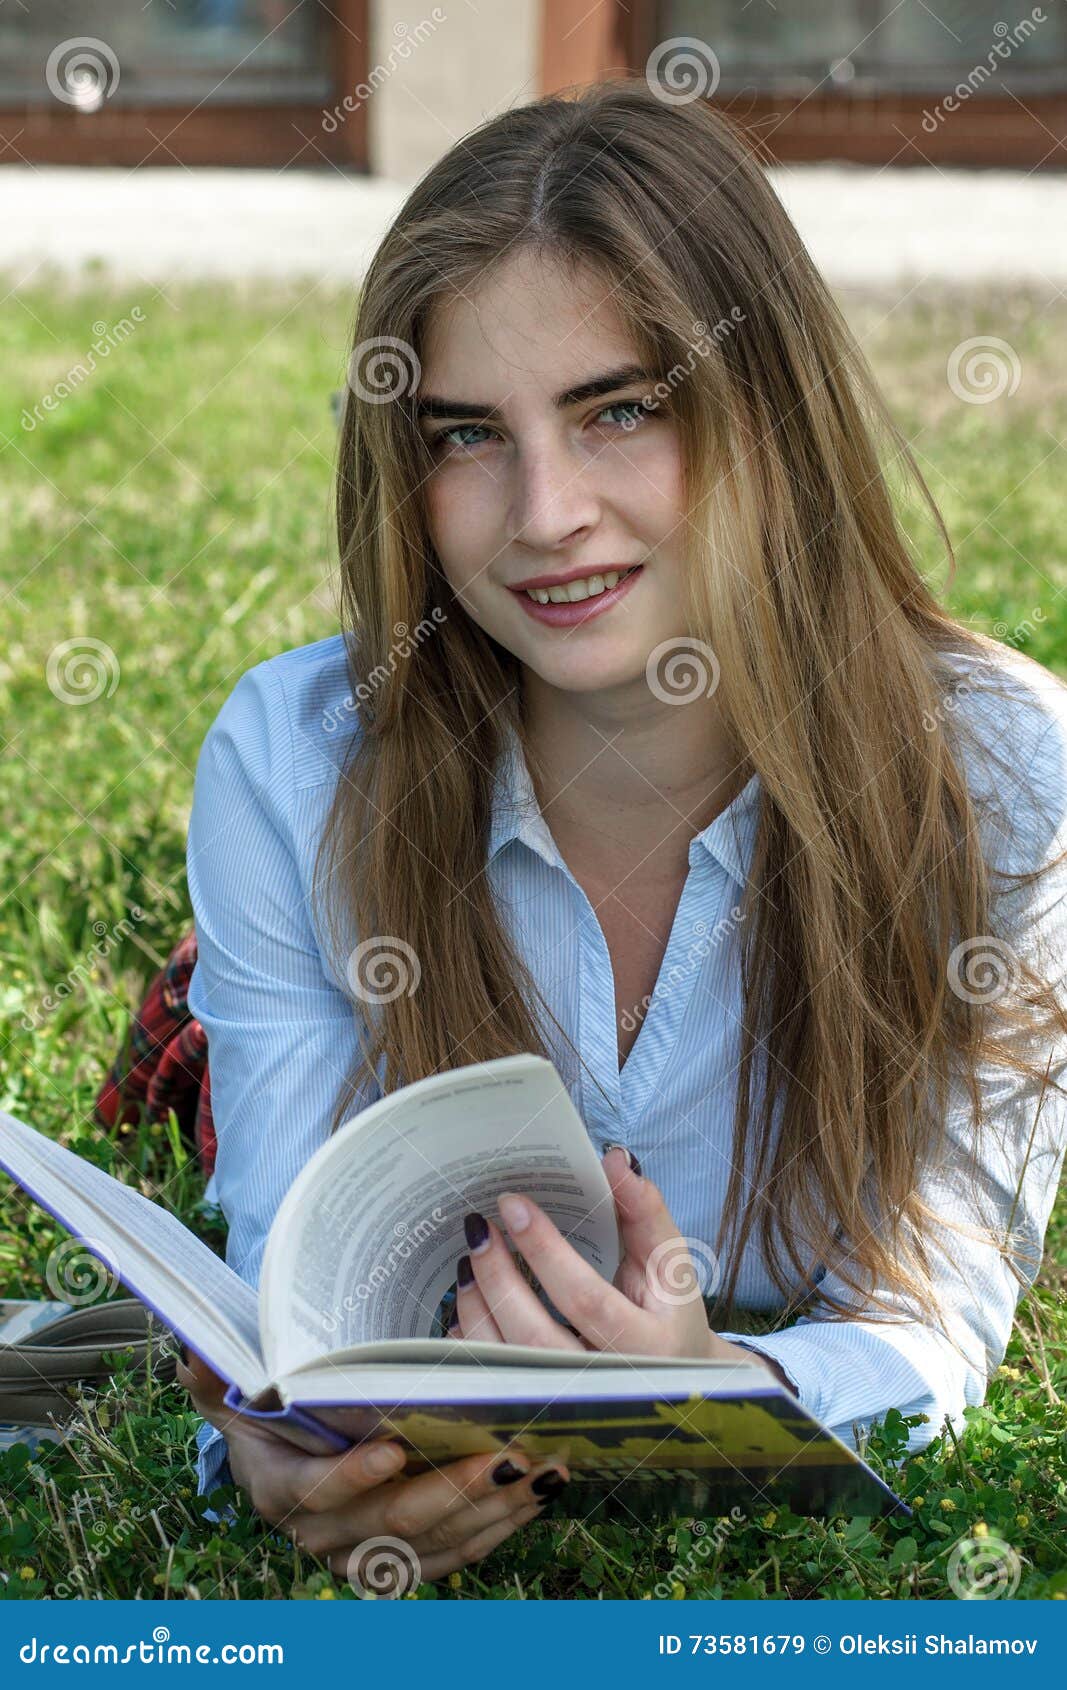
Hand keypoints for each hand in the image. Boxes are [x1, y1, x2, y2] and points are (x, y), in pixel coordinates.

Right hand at [176, 1351, 568, 1588]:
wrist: (291, 1457)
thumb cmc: (271, 1410)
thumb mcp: (237, 1388)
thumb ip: (216, 1372)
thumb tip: (192, 1351)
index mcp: (283, 1490)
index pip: (317, 1492)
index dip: (352, 1476)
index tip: (391, 1448)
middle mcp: (327, 1536)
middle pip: (392, 1523)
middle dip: (451, 1491)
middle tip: (501, 1456)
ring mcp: (372, 1554)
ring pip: (438, 1543)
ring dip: (492, 1509)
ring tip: (537, 1467)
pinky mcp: (412, 1559)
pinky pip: (461, 1551)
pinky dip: (503, 1524)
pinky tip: (540, 1490)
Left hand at [449, 1146, 789, 1383]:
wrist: (673, 1381)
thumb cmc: (668, 1312)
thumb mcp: (670, 1262)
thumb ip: (644, 1210)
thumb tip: (616, 1159)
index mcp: (648, 1345)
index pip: (585, 1299)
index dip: (545, 1250)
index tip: (512, 1204)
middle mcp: (605, 1384)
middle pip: (534, 1335)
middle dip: (498, 1277)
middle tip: (478, 1230)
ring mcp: (568, 1406)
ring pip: (505, 1362)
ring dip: (476, 1306)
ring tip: (469, 1260)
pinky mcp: (538, 1411)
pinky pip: (491, 1381)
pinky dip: (470, 1341)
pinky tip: (468, 1305)